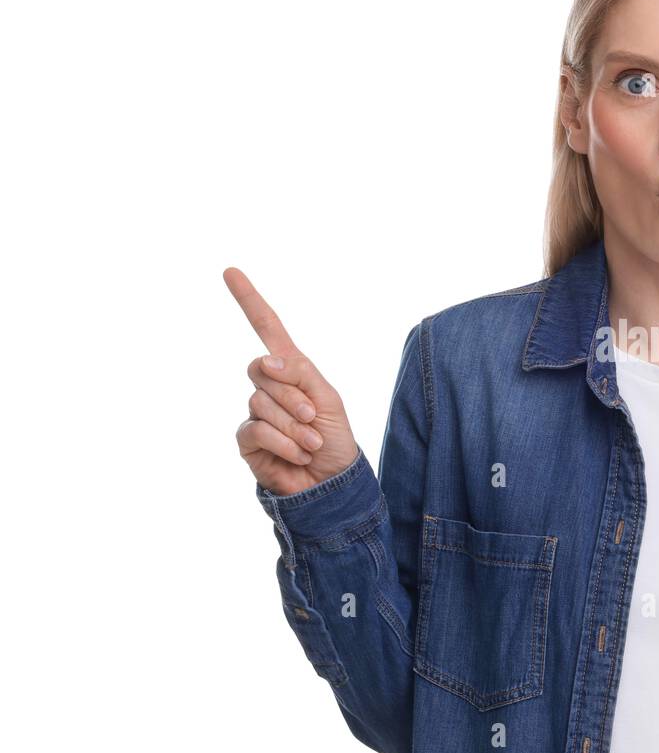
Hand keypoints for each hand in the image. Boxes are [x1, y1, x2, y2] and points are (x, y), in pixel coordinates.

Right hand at [224, 266, 359, 495]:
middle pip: (263, 370)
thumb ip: (299, 373)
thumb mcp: (328, 398)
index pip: (267, 328)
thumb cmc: (334, 438)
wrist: (332, 481)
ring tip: (311, 442)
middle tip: (314, 418)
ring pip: (261, 403)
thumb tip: (265, 359)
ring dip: (294, 426)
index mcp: (291, 369)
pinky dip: (284, 443)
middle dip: (294, 396)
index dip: (249, 300)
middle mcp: (269, 386)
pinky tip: (298, 455)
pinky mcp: (246, 439)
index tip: (230, 271)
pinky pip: (256, 430)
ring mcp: (255, 412)